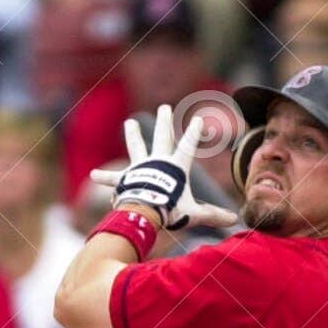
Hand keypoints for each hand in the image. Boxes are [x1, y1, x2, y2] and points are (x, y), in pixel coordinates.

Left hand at [89, 109, 238, 231]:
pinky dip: (105, 178)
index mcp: (175, 167)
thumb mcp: (195, 213)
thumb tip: (234, 220)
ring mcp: (140, 168)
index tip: (197, 120)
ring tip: (128, 122)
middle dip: (164, 122)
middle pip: (162, 137)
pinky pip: (114, 178)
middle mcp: (157, 162)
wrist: (146, 211)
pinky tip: (93, 175)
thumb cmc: (171, 210)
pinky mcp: (126, 179)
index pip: (188, 146)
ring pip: (136, 147)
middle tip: (163, 108)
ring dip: (133, 135)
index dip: (194, 133)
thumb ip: (213, 216)